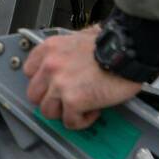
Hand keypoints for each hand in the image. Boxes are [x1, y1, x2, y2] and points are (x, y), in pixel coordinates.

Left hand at [23, 26, 142, 129]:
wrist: (128, 50)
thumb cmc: (112, 43)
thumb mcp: (83, 36)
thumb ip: (70, 49)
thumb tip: (71, 57)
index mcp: (50, 48)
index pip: (29, 71)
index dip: (43, 82)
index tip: (52, 86)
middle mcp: (50, 65)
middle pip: (34, 95)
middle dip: (51, 100)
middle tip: (68, 99)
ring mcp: (59, 84)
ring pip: (48, 111)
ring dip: (65, 112)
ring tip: (83, 106)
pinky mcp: (73, 101)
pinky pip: (70, 122)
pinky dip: (82, 120)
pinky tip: (94, 110)